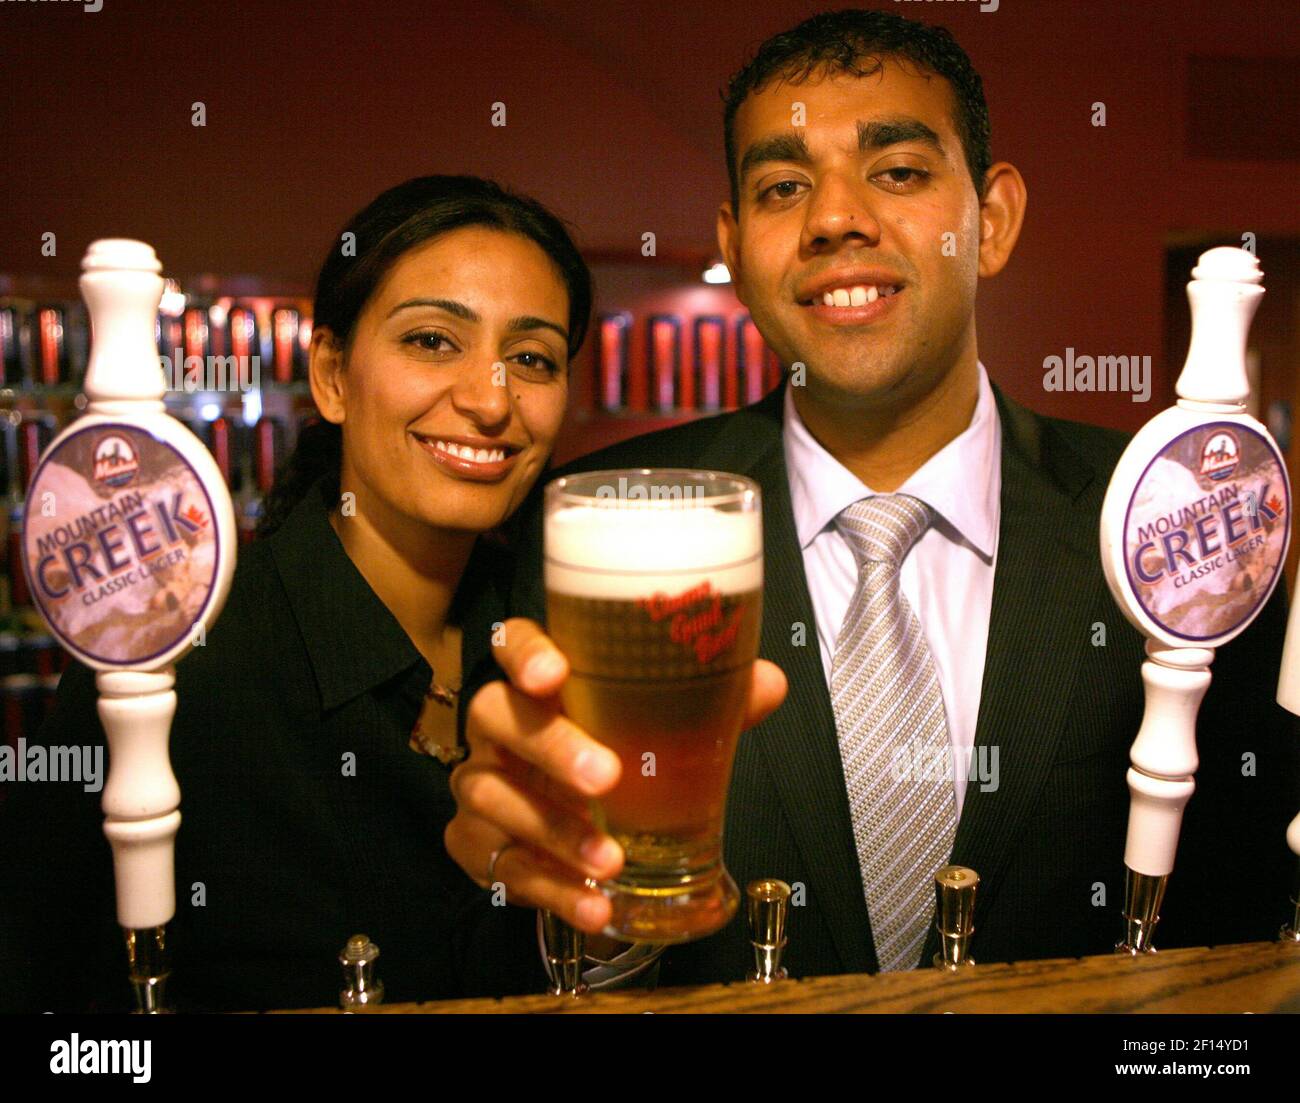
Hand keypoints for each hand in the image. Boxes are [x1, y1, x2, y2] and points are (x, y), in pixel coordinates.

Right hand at [445, 617, 786, 933]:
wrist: (581, 834)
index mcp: (541, 682)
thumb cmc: (620, 755)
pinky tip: (593, 907)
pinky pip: (502, 867)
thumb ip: (712, 703)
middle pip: (497, 714)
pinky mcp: (477, 845)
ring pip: (491, 795)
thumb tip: (768, 683)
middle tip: (606, 776)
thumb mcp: (666, 726)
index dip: (526, 652)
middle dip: (550, 745)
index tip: (552, 673)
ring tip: (610, 861)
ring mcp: (482, 783)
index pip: (513, 643)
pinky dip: (550, 890)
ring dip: (554, 831)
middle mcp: (500, 725)